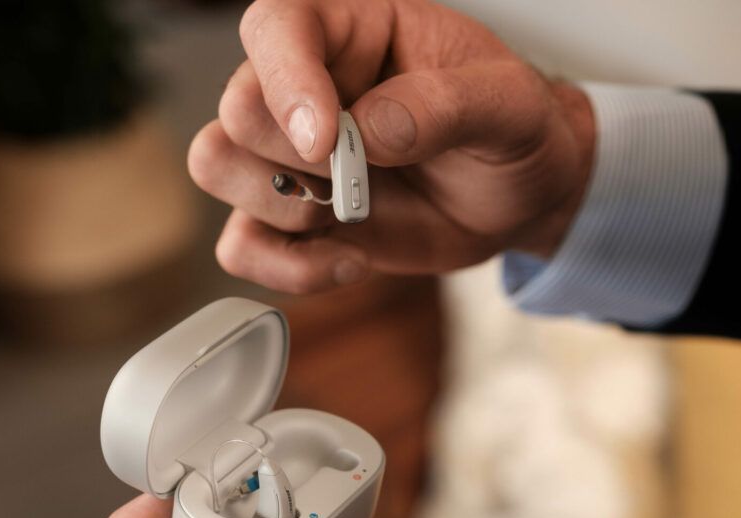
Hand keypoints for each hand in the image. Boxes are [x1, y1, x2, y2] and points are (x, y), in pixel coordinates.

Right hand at [187, 0, 594, 293]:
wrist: (521, 199)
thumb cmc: (514, 132)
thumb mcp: (508, 105)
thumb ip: (445, 105)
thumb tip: (370, 129)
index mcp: (351, 31)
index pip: (275, 25)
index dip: (284, 80)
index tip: (328, 139)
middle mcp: (307, 86)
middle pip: (236, 110)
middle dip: (301, 161)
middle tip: (367, 175)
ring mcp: (292, 156)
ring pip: (218, 168)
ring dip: (287, 209)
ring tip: (359, 211)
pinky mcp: (296, 218)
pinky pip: (242, 246)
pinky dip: (288, 268)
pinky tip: (350, 262)